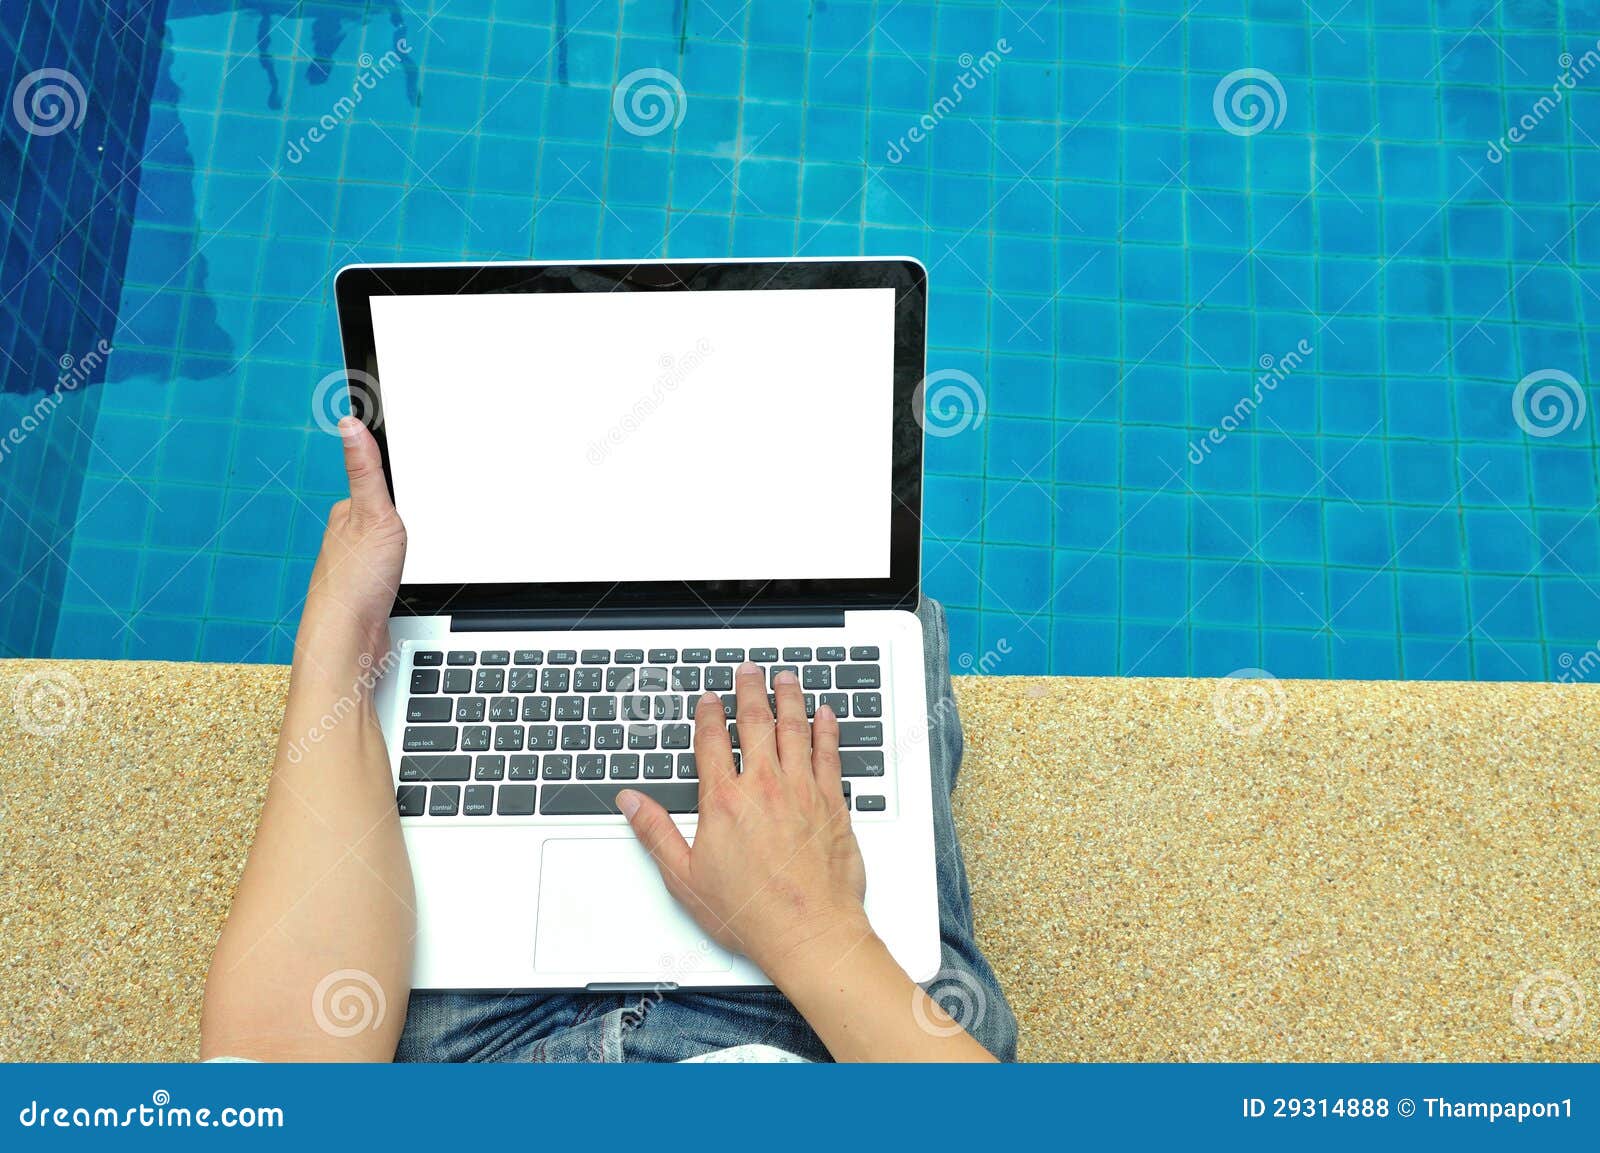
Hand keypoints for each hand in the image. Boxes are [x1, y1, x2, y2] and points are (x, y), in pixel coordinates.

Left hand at [303, 417, 406, 663]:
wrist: (349, 640)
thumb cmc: (354, 582)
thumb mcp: (372, 514)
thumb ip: (365, 470)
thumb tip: (349, 422)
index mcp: (345, 513)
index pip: (374, 484)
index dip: (397, 482)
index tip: (417, 479)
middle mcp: (346, 538)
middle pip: (382, 514)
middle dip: (403, 516)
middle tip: (421, 518)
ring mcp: (356, 566)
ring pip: (385, 544)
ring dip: (401, 546)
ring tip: (415, 549)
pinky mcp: (368, 591)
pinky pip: (389, 570)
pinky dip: (400, 570)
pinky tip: (405, 578)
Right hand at [618, 664, 870, 980]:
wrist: (809, 932)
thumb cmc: (751, 913)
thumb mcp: (685, 878)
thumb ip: (656, 833)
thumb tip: (631, 802)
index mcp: (724, 802)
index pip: (713, 741)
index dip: (708, 714)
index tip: (708, 698)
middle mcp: (764, 787)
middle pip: (755, 722)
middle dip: (750, 690)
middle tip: (748, 670)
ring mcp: (801, 791)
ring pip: (795, 729)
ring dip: (789, 698)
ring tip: (786, 678)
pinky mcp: (832, 803)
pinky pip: (829, 753)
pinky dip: (826, 729)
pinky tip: (825, 714)